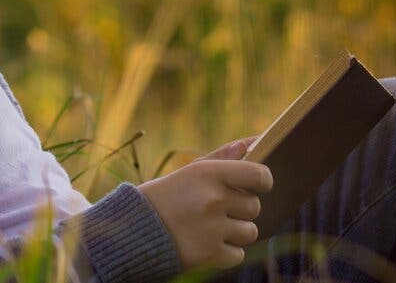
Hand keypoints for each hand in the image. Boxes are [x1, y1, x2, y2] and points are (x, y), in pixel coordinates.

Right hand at [139, 137, 272, 269]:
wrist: (132, 231)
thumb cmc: (167, 196)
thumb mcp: (192, 171)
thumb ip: (224, 157)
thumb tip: (255, 141)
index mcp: (210, 174)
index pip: (260, 175)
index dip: (263, 181)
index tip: (258, 185)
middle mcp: (213, 200)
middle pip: (254, 207)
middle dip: (241, 209)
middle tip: (219, 209)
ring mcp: (212, 229)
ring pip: (250, 232)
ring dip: (236, 232)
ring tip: (212, 227)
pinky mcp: (208, 255)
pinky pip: (239, 254)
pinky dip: (227, 252)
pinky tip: (208, 243)